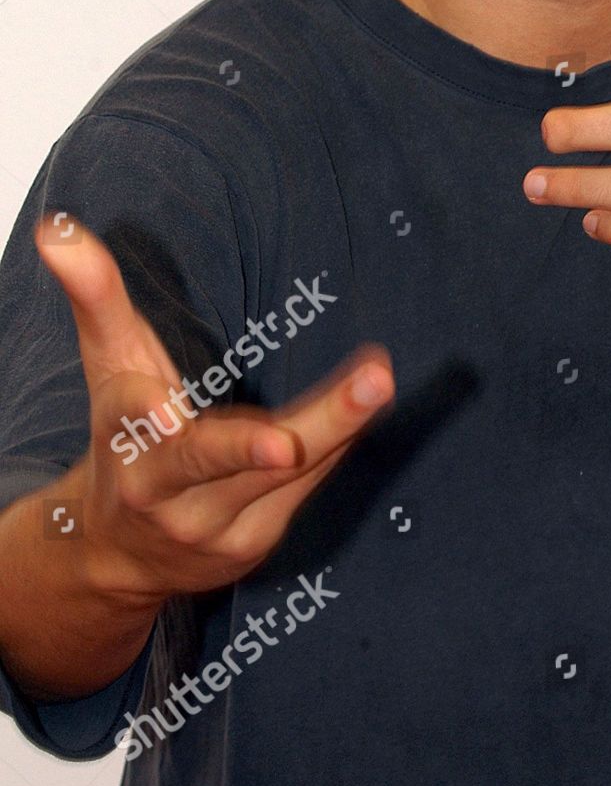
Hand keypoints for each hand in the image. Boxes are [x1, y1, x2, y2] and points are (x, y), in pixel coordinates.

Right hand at [34, 215, 394, 607]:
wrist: (118, 556)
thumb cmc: (122, 438)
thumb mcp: (110, 364)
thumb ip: (96, 295)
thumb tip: (59, 229)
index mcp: (121, 439)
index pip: (129, 416)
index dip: (145, 413)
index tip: (165, 412)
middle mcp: (160, 491)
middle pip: (212, 458)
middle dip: (256, 441)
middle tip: (319, 397)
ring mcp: (208, 526)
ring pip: (277, 473)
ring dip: (332, 426)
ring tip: (377, 380)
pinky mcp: (251, 542)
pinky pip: (304, 485)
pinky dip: (334, 442)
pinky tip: (366, 402)